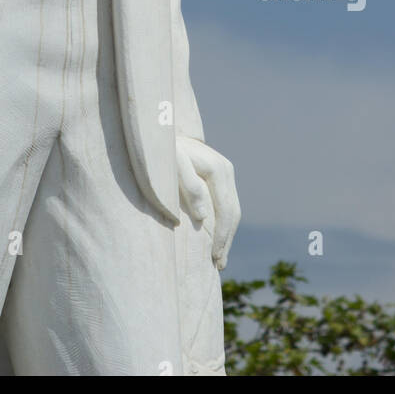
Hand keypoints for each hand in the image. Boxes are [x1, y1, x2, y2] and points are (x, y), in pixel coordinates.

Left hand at [176, 134, 240, 270]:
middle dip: (227, 240)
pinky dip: (223, 224)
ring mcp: (225, 172)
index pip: (226, 211)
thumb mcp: (172, 165)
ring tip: (219, 258)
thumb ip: (189, 187)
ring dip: (227, 235)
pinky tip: (217, 238)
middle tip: (219, 265)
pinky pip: (226, 205)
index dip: (221, 237)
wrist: (161, 128)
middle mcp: (226, 170)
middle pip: (233, 213)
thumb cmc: (163, 149)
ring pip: (232, 210)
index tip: (214, 258)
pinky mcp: (219, 176)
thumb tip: (203, 217)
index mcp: (218, 170)